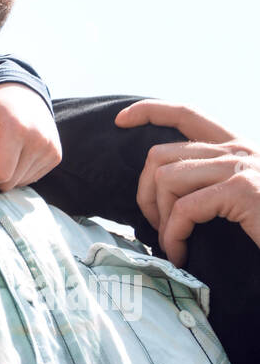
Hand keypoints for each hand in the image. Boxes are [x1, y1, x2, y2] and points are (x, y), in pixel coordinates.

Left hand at [0, 83, 61, 190]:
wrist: (24, 92)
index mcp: (18, 130)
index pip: (0, 173)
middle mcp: (39, 142)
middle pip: (10, 181)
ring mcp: (50, 150)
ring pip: (20, 183)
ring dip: (6, 174)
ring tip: (0, 154)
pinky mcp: (56, 156)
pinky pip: (31, 178)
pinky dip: (19, 172)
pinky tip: (14, 155)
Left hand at [115, 100, 259, 265]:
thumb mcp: (241, 197)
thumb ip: (211, 184)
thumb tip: (161, 188)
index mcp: (237, 146)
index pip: (186, 113)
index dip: (150, 110)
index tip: (121, 120)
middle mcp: (238, 149)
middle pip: (160, 154)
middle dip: (145, 192)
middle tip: (155, 226)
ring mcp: (241, 166)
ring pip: (166, 179)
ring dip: (160, 218)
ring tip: (172, 243)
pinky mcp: (242, 189)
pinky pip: (184, 209)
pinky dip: (174, 235)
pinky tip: (182, 253)